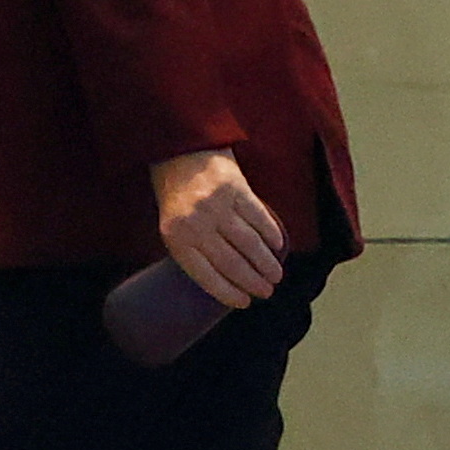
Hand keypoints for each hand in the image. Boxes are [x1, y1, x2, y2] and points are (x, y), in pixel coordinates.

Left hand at [150, 147, 284, 307]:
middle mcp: (196, 224)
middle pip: (232, 263)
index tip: (245, 303)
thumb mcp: (172, 223)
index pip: (207, 276)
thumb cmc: (175, 191)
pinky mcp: (236, 188)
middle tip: (267, 292)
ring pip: (250, 244)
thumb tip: (222, 279)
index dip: (229, 292)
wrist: (179, 147)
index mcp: (176, 238)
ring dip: (266, 264)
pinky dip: (271, 235)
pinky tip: (278, 247)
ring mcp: (217, 206)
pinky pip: (259, 218)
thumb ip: (192, 248)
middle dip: (253, 282)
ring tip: (275, 275)